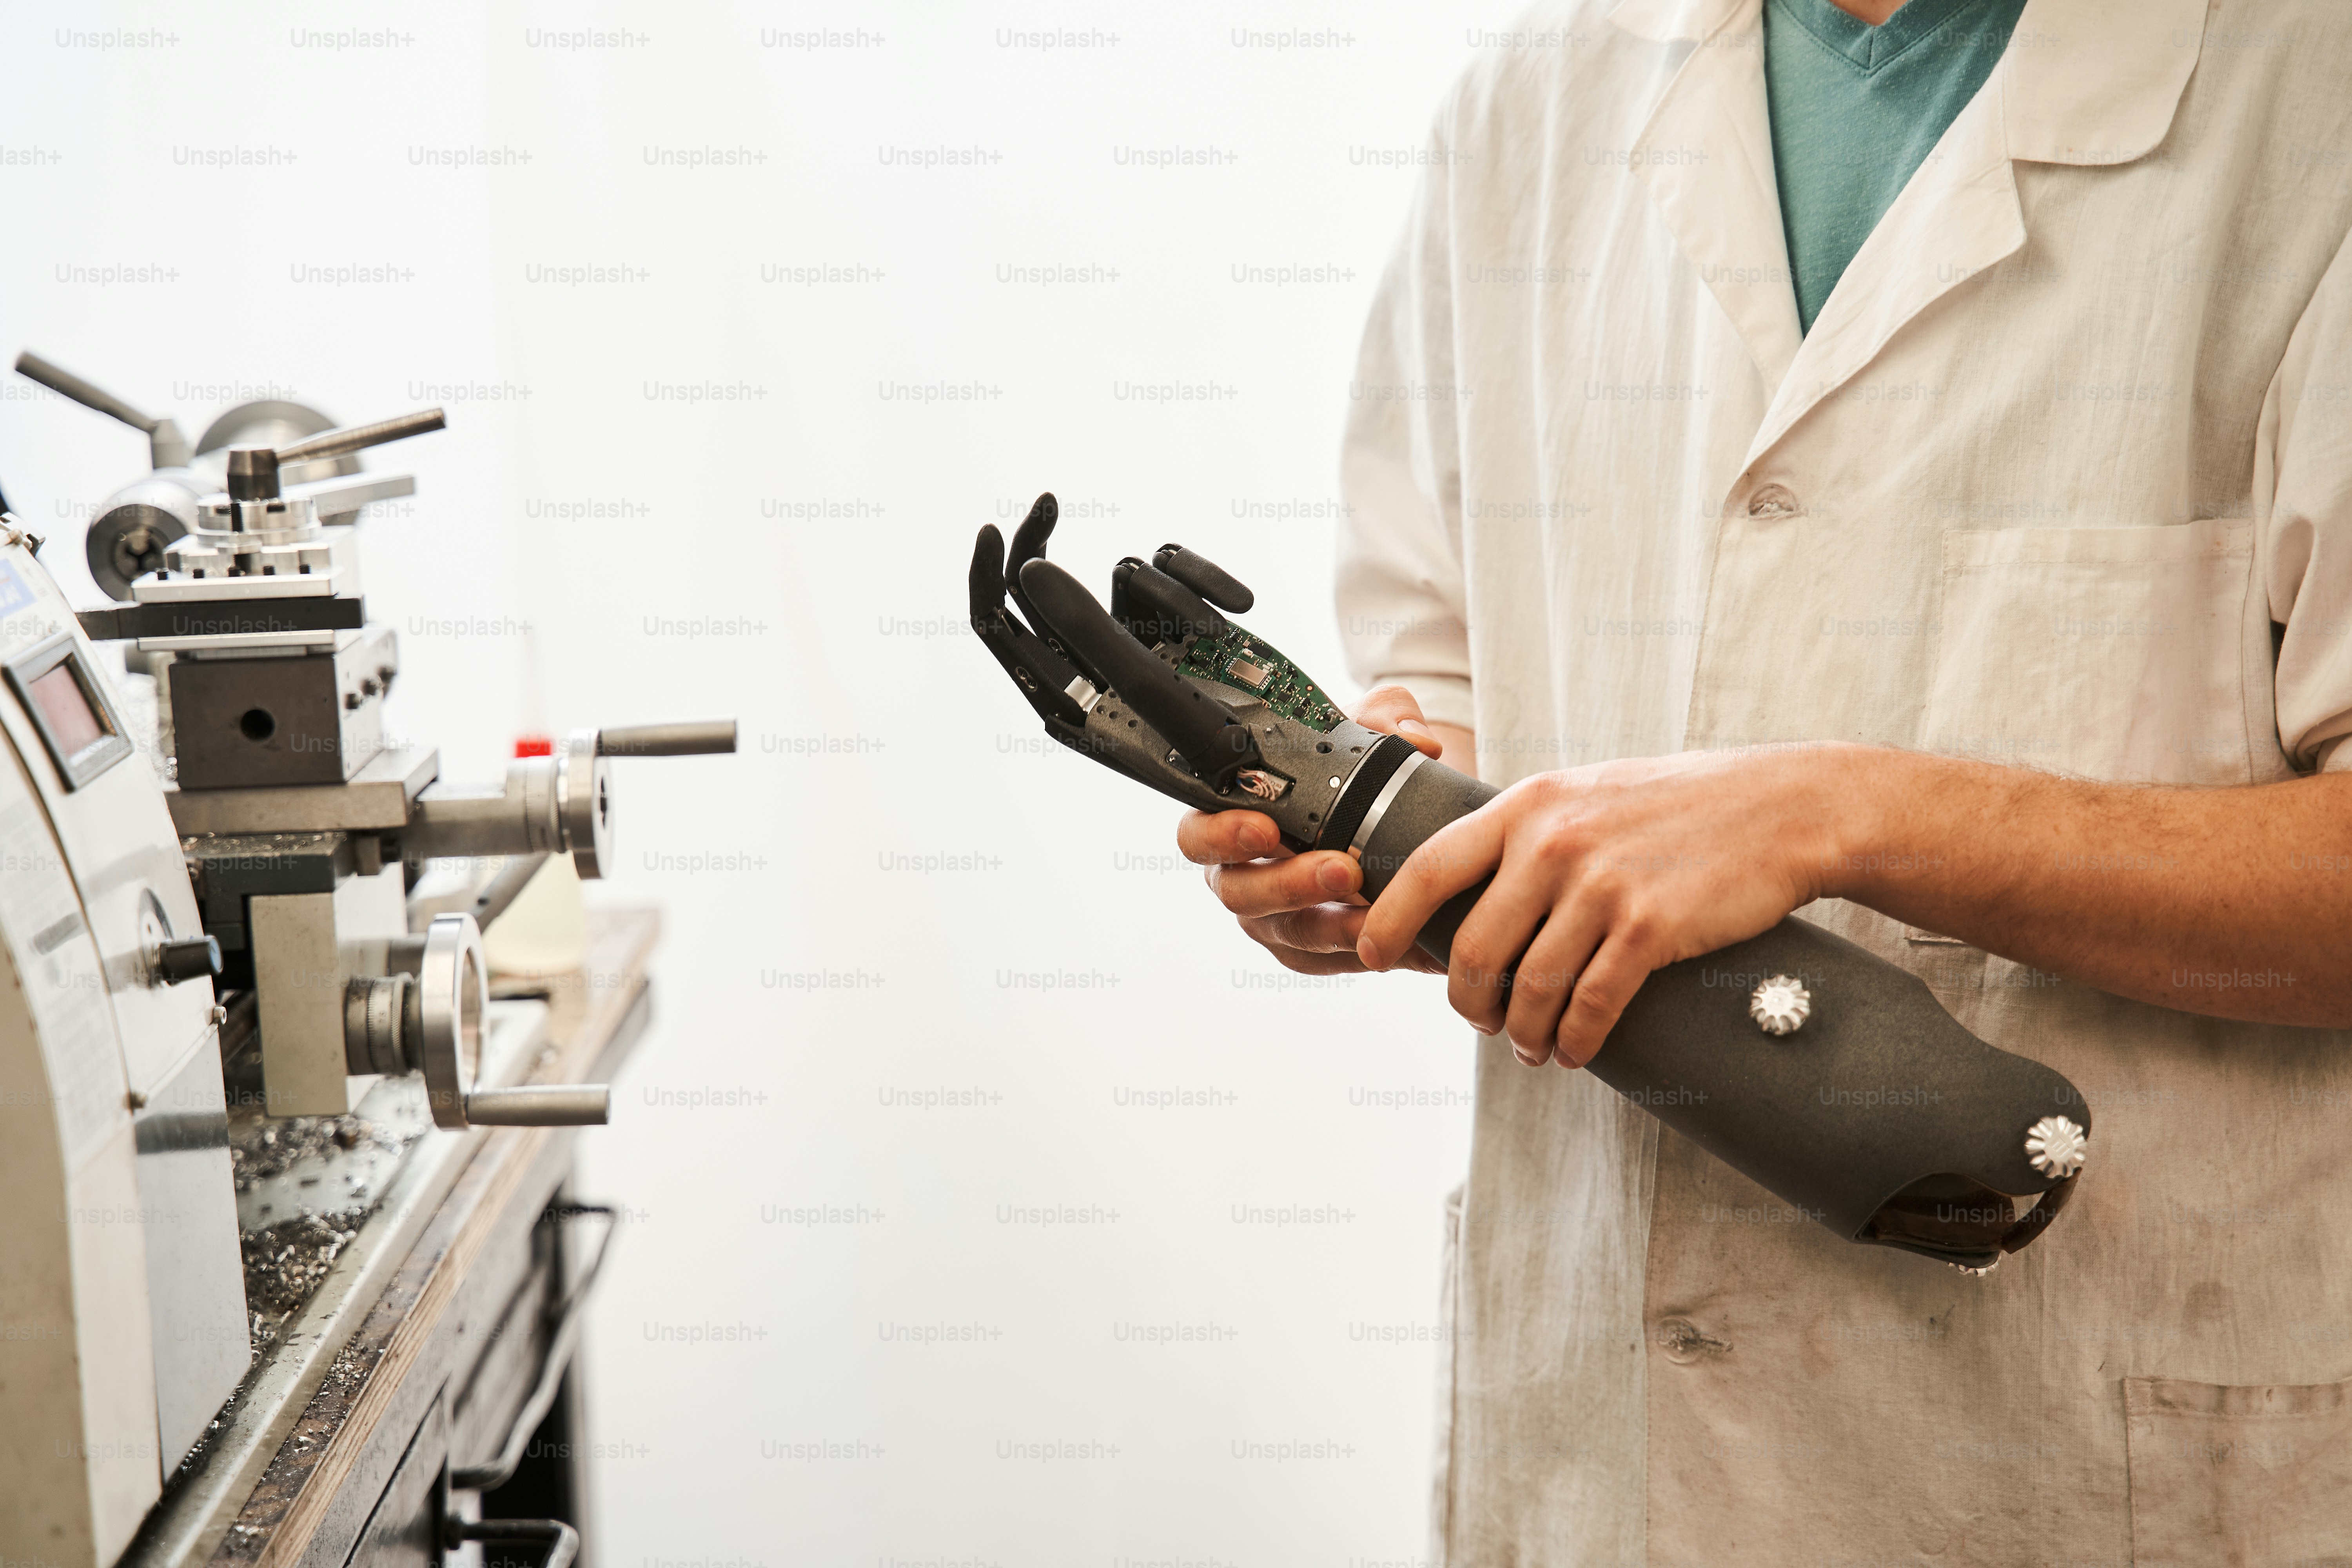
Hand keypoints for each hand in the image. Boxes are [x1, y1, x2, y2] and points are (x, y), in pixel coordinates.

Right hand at [1176, 686, 1455, 975]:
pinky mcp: (1308, 953)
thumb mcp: (1368, 733)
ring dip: (1331, 924)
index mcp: (1232, 819)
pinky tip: (1394, 937)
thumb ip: (1386, 716)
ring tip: (1377, 908)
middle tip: (1340, 868)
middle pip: (1238, 893)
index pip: (1198, 833)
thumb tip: (1415, 739)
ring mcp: (1272, 919)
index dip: (1222, 835)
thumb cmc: (1354, 777)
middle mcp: (1241, 875)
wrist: (1389, 828)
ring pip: (1286, 933)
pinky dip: (1358, 949)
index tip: (1265, 828)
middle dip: (1287, 883)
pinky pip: (1323, 962)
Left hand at [1356, 746, 1849, 1067]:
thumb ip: (1531, 831)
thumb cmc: (1682, 804)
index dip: (1387, 918)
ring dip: (1523, 1032)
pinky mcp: (1650, 927)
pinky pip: (1591, 1005)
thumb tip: (1475, 886)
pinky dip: (1576, 1040)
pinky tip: (1577, 1049)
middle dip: (1468, 1002)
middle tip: (1481, 1022)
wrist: (1782, 807)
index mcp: (1528, 806)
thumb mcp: (1587, 793)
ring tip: (1533, 1046)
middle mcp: (1553, 842)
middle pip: (1474, 947)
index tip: (1370, 953)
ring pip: (1530, 986)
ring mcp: (1601, 885)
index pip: (1426, 867)